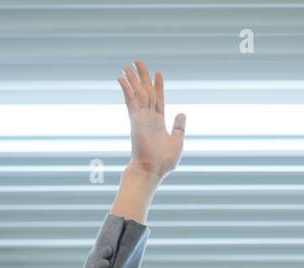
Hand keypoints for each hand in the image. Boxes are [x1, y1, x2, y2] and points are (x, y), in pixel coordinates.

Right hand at [116, 58, 185, 178]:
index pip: (158, 99)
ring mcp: (140, 117)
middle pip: (145, 91)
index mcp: (158, 122)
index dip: (158, 86)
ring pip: (137, 92)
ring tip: (127, 65)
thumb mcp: (177, 141)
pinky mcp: (134, 119)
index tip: (158, 73)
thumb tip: (182, 113)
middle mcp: (148, 117)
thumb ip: (179, 127)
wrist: (152, 170)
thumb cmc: (164, 161)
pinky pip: (130, 100)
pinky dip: (126, 88)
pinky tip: (121, 78)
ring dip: (132, 78)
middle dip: (142, 76)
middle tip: (137, 61)